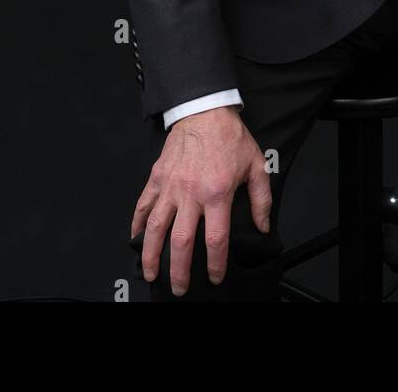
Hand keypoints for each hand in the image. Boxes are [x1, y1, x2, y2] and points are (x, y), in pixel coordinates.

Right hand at [131, 106, 271, 295]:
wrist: (205, 110)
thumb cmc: (230, 137)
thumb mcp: (256, 165)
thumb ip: (261, 199)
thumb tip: (262, 227)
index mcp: (218, 192)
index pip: (216, 239)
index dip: (216, 263)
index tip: (215, 277)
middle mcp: (191, 193)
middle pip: (181, 242)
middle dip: (179, 270)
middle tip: (179, 288)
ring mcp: (170, 186)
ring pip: (156, 228)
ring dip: (151, 255)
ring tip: (151, 273)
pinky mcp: (157, 178)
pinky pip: (143, 205)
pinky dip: (137, 224)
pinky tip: (135, 238)